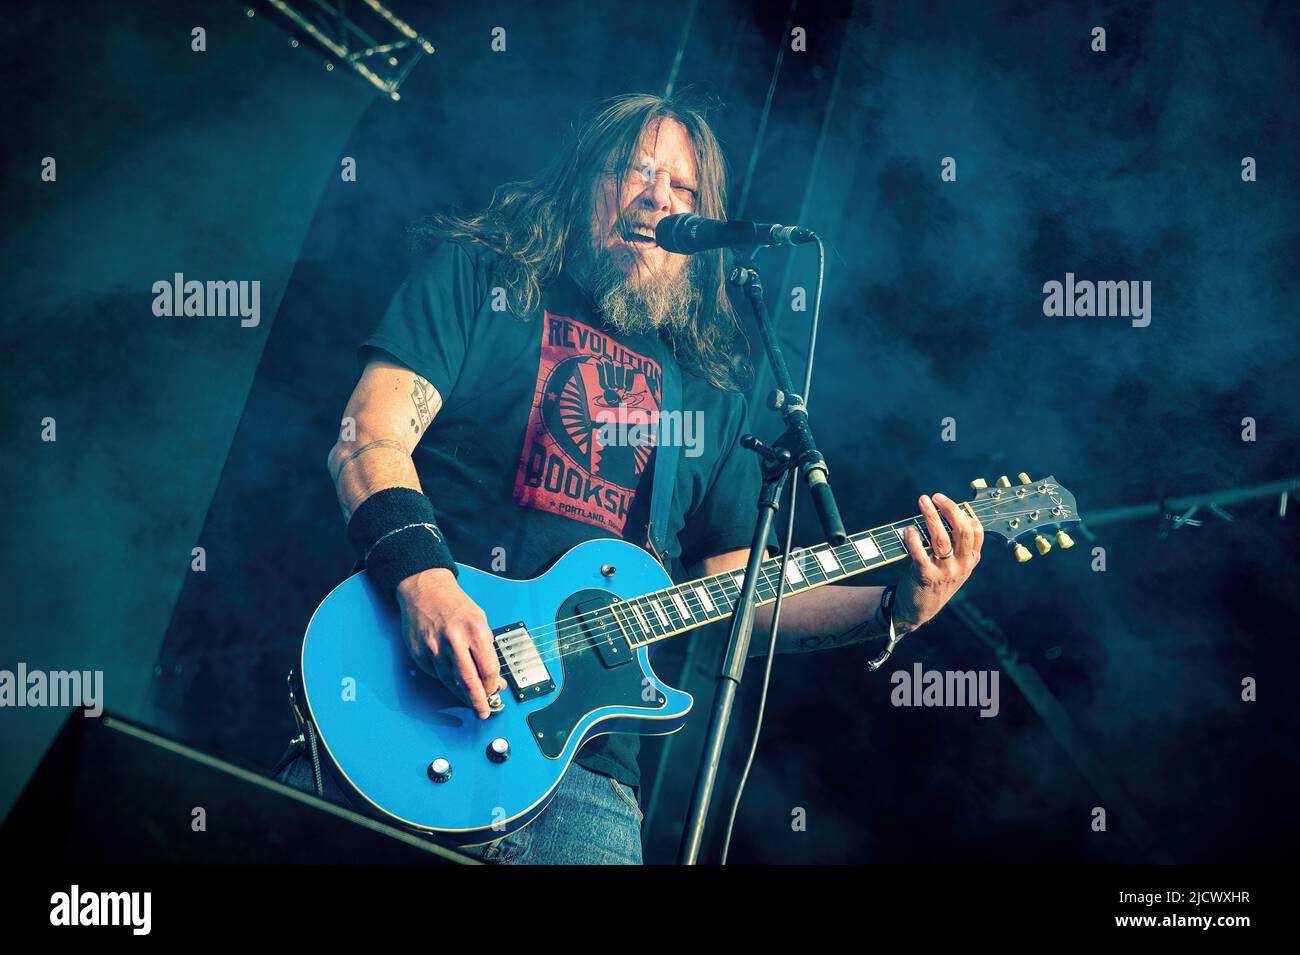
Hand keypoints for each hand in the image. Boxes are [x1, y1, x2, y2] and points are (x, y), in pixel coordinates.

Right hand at [396, 568, 506, 718]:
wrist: (425, 590)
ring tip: (469, 701)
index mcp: (474, 630)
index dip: (493, 685)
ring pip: (450, 681)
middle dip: (478, 701)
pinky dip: (446, 681)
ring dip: (461, 695)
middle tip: (483, 711)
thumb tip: (493, 677)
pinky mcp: (420, 653)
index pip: (488, 669)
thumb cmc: (455, 605)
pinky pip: (435, 674)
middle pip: (469, 681)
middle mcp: (454, 640)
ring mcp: (434, 648)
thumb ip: (486, 648)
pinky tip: (452, 683)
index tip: (494, 691)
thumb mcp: (479, 620)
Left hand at [895, 493, 983, 630]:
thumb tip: (944, 512)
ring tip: (923, 501)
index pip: (976, 532)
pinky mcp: (926, 576)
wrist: (918, 609)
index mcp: (970, 560)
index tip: (949, 502)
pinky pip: (920, 553)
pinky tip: (909, 529)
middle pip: (962, 531)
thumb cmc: (934, 579)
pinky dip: (914, 538)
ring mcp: (945, 572)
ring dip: (931, 516)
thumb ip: (955, 545)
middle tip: (936, 496)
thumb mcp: (953, 565)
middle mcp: (961, 566)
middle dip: (950, 509)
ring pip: (942, 538)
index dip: (964, 513)